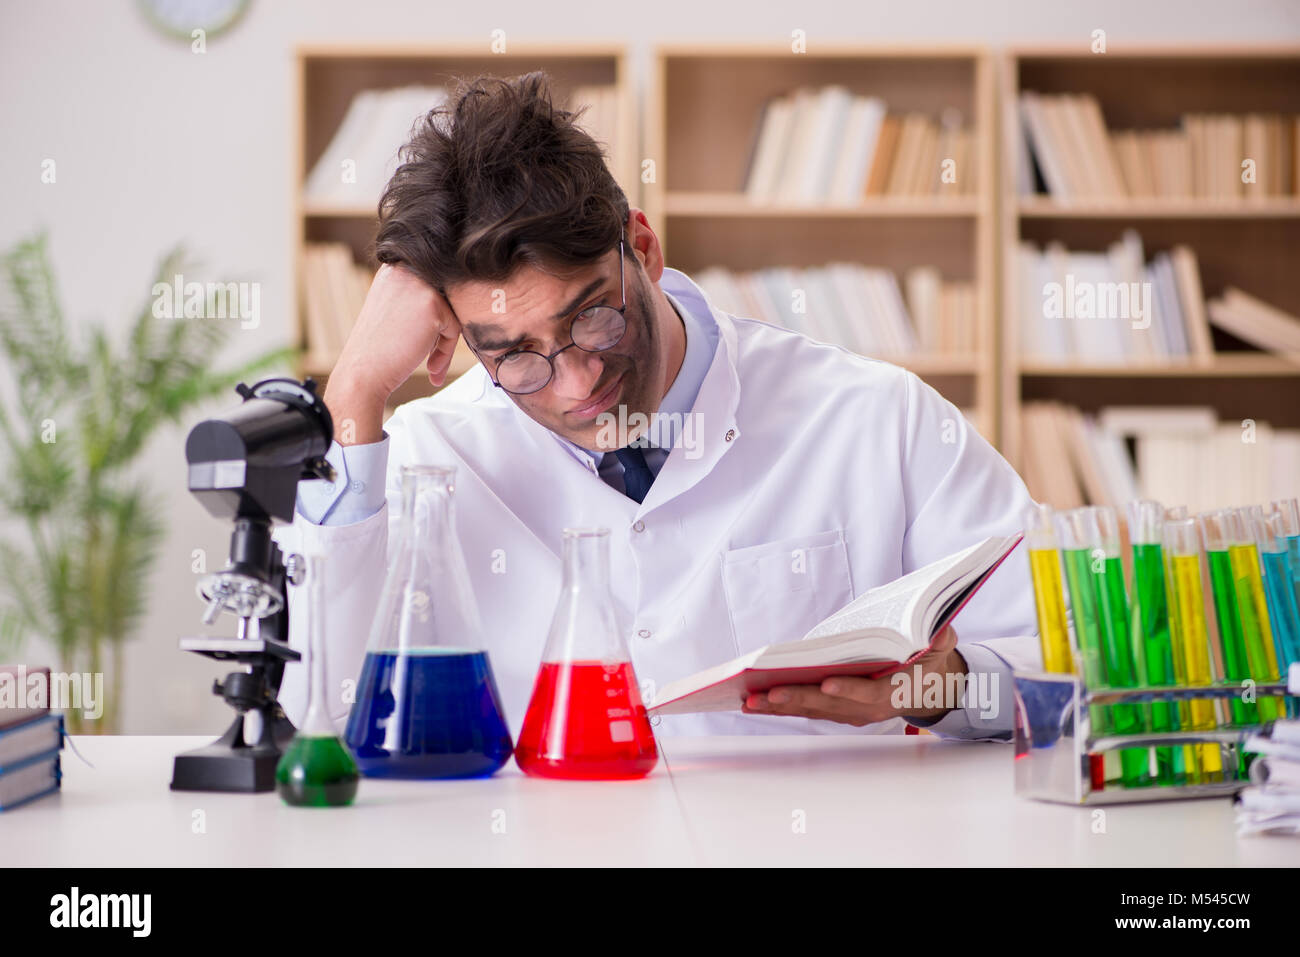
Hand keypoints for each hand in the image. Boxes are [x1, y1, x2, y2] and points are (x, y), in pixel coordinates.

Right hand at [324, 263, 462, 444]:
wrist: (362, 374)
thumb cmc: (378, 351)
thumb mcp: (394, 312)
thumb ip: (416, 300)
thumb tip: (455, 298)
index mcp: (393, 269)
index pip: (432, 289)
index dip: (433, 321)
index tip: (425, 345)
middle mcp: (403, 269)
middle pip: (444, 299)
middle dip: (441, 332)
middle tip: (432, 360)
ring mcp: (418, 284)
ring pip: (451, 313)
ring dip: (445, 343)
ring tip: (432, 366)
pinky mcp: (432, 303)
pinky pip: (455, 326)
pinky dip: (446, 351)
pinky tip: (430, 367)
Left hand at [741, 625, 966, 726]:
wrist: (928, 685)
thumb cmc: (928, 659)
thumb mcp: (941, 644)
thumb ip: (939, 637)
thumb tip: (937, 627)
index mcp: (893, 692)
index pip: (870, 693)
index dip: (850, 690)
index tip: (828, 683)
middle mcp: (867, 707)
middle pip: (830, 705)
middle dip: (798, 699)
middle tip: (768, 693)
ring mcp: (849, 711)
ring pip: (812, 709)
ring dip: (780, 706)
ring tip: (750, 699)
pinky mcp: (835, 709)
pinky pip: (805, 709)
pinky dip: (780, 706)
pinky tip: (754, 701)